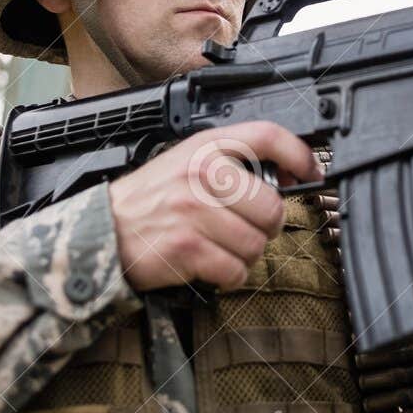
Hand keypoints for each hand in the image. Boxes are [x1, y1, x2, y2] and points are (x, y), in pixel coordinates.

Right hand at [108, 122, 321, 290]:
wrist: (100, 231)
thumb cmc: (150, 200)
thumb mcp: (187, 162)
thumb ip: (231, 163)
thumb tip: (288, 175)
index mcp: (205, 146)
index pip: (267, 136)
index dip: (299, 154)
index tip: (311, 172)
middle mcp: (202, 173)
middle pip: (272, 206)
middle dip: (265, 226)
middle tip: (244, 227)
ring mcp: (194, 211)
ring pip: (257, 243)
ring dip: (245, 254)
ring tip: (220, 247)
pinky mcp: (188, 248)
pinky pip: (236, 270)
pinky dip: (229, 276)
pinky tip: (210, 265)